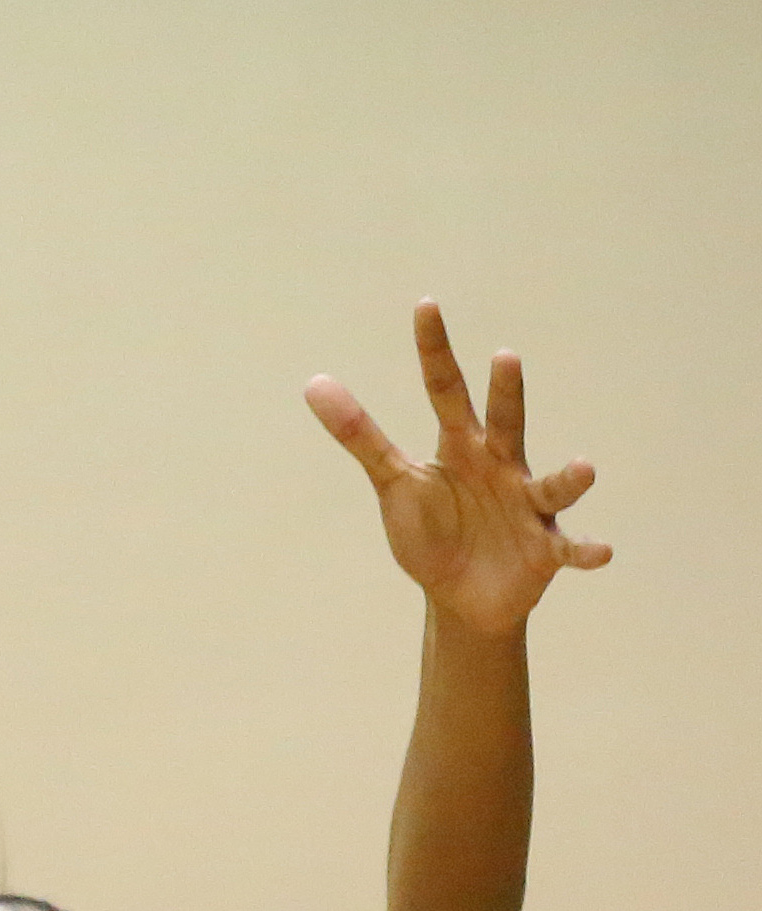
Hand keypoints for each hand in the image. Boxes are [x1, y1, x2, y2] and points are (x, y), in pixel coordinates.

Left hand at [305, 301, 610, 636]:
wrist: (460, 598)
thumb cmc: (431, 533)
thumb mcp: (393, 484)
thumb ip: (361, 437)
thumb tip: (313, 383)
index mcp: (461, 445)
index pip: (444, 389)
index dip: (434, 350)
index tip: (425, 305)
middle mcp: (500, 465)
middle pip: (504, 422)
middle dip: (507, 394)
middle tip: (505, 358)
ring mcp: (528, 506)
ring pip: (551, 485)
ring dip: (568, 478)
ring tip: (584, 468)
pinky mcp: (545, 549)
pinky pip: (569, 549)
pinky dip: (585, 551)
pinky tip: (602, 552)